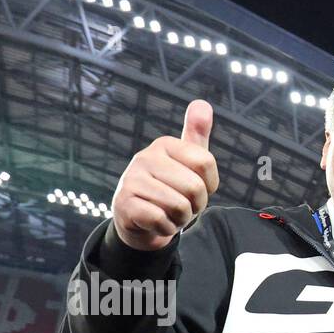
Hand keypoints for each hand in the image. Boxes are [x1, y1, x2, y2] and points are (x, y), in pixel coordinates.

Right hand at [111, 99, 219, 251]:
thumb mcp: (187, 164)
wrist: (139, 220)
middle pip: (195, 188)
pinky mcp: (125, 204)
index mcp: (164, 144)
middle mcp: (145, 157)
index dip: (209, 185)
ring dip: (180, 219)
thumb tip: (203, 104)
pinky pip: (161, 220)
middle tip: (182, 205)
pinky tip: (157, 222)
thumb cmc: (169, 190)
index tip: (196, 189)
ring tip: (168, 213)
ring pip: (180, 206)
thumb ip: (196, 136)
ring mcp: (132, 179)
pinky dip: (166, 228)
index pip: (206, 162)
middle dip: (195, 206)